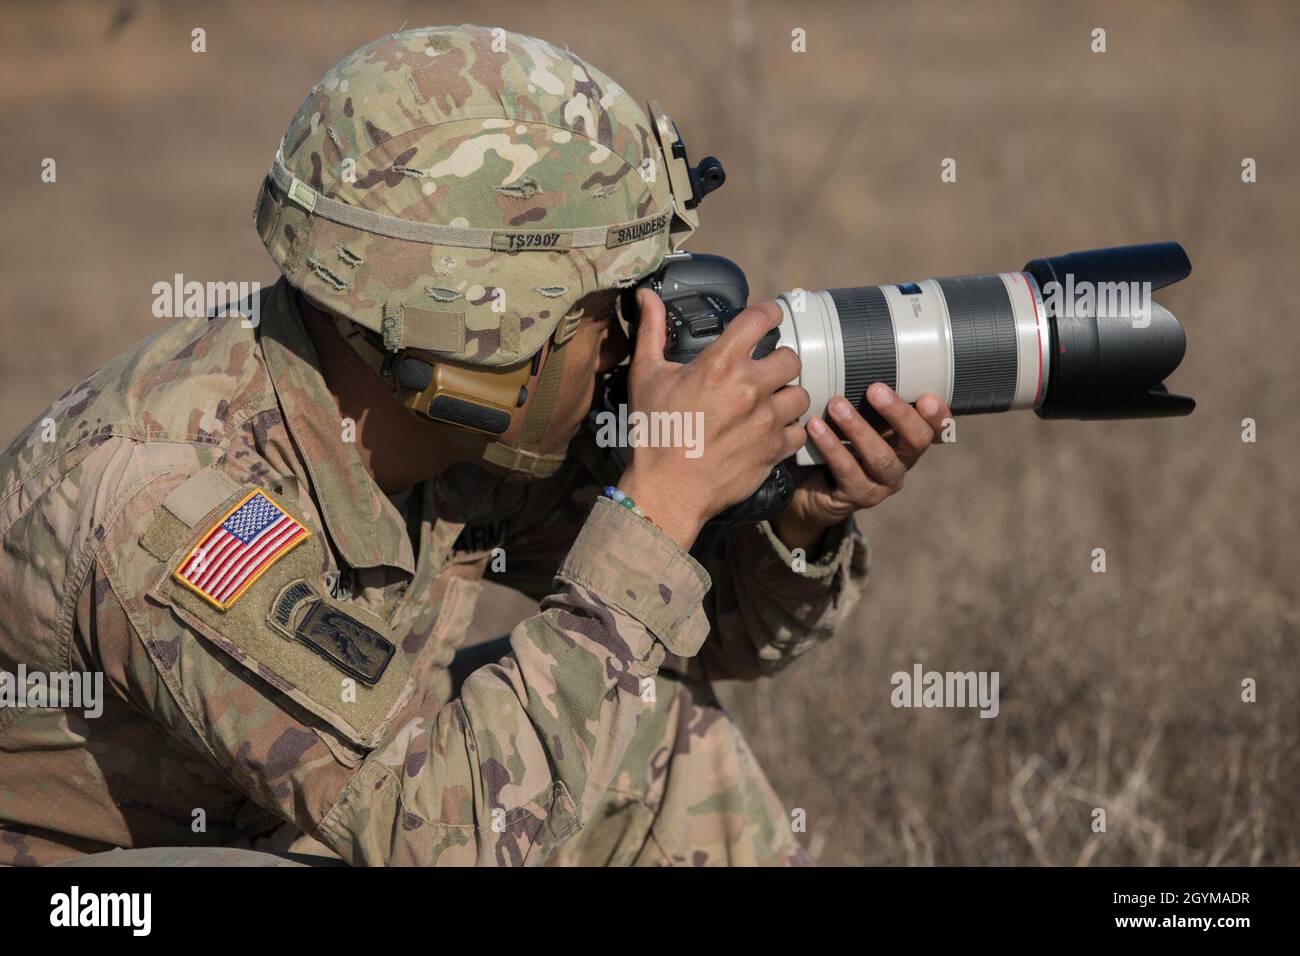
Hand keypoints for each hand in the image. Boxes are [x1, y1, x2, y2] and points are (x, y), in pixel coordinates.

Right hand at [619, 290, 809, 549]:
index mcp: (720, 364)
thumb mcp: (646, 376)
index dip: (769, 312)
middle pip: (791, 358)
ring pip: (800, 395)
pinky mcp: (774, 450)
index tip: (769, 316)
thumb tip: (647, 295)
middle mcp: (750, 388)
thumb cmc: (654, 432)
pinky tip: (771, 432)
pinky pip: (799, 431)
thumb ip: (651, 331)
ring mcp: (766, 421)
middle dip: (779, 362)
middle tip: (765, 372)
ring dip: (787, 397)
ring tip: (770, 404)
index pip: (762, 318)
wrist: (667, 490)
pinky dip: (789, 431)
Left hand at [771, 384, 951, 550]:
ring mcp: (882, 483)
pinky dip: (832, 447)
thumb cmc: (834, 441)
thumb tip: (852, 348)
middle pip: (917, 440)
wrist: (808, 486)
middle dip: (899, 413)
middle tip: (875, 389)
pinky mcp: (857, 496)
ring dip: (858, 428)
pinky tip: (816, 428)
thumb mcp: (852, 415)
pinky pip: (848, 471)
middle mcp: (902, 461)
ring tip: (836, 405)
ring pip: (881, 457)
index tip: (927, 398)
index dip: (939, 417)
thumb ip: (862, 395)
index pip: (936, 428)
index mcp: (907, 438)